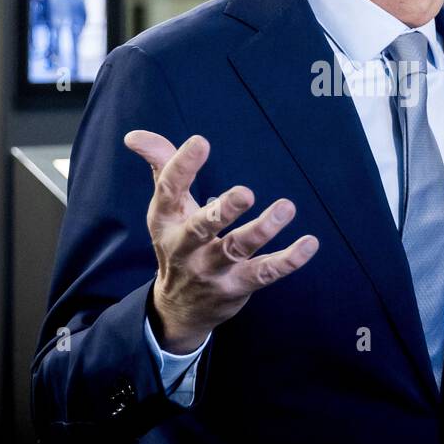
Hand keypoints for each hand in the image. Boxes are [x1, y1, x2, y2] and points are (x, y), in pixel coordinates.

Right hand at [123, 131, 319, 351]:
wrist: (179, 308)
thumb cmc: (177, 241)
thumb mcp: (166, 207)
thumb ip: (161, 165)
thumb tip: (134, 135)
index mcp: (166, 221)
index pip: (169, 191)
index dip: (182, 166)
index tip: (201, 142)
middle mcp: (185, 247)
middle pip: (201, 228)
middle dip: (222, 212)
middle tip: (245, 193)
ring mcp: (211, 270)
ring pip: (237, 250)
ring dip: (262, 230)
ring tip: (285, 207)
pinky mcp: (237, 286)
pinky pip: (265, 273)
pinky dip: (288, 260)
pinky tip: (309, 243)